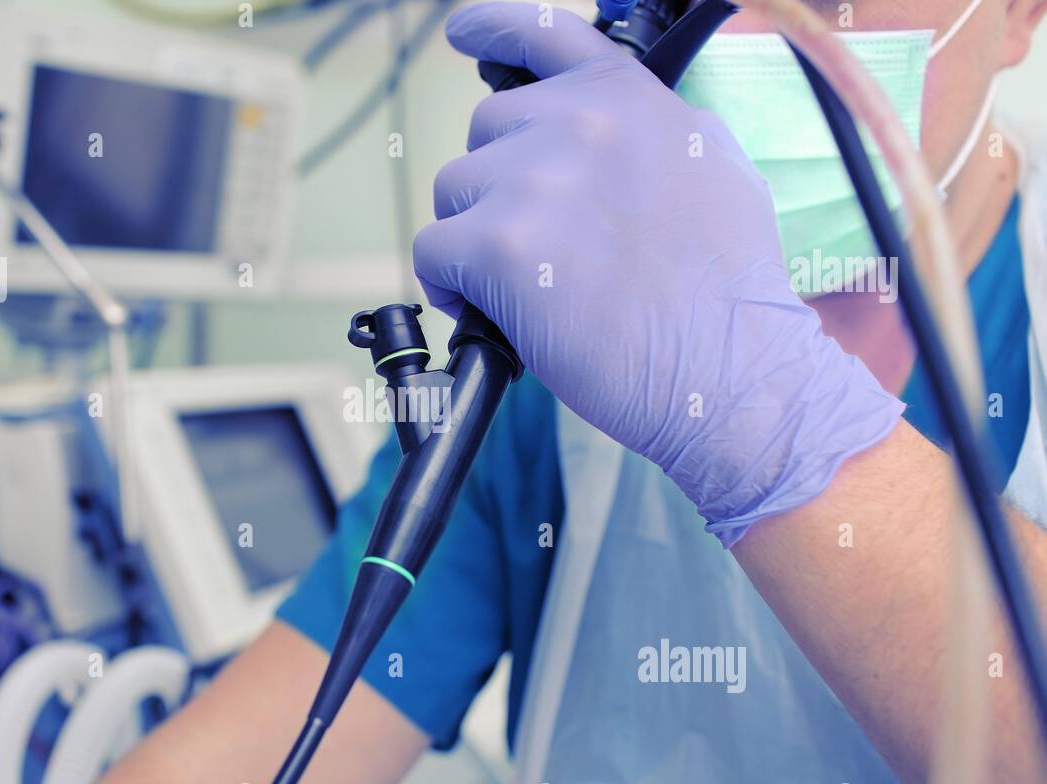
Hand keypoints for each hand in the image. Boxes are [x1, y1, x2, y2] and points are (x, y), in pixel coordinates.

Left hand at [413, 2, 901, 545]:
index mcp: (627, 98)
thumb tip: (614, 127)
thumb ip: (652, 129)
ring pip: (455, 195)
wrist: (731, 367)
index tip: (463, 34)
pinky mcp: (499, 247)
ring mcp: (534, 181)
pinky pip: (433, 253)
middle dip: (500, 186)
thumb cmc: (727, 289)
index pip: (541, 33)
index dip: (490, 29)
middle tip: (543, 243)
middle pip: (485, 134)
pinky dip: (449, 287)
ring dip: (476, 237)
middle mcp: (577, 123)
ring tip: (527, 284)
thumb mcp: (714, 167)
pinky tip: (489, 311)